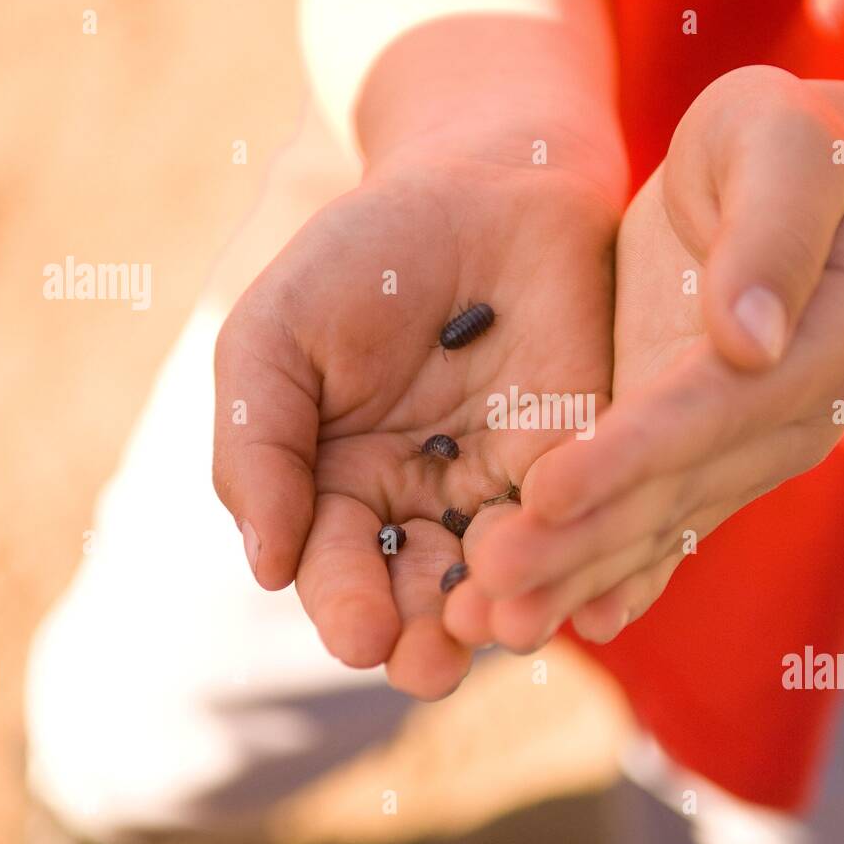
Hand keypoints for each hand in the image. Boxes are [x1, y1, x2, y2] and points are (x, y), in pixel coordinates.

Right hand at [213, 150, 616, 696]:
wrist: (485, 179)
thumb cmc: (365, 256)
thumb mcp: (275, 338)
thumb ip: (258, 447)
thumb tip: (264, 569)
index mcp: (342, 487)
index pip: (339, 569)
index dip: (347, 604)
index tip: (359, 634)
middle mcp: (426, 505)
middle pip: (423, 597)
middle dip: (424, 638)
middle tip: (428, 664)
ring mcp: (509, 487)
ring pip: (507, 578)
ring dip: (502, 614)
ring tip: (496, 632)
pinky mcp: (586, 458)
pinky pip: (583, 525)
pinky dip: (578, 562)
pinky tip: (577, 587)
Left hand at [447, 66, 843, 648]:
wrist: (790, 187)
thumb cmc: (781, 144)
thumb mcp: (782, 147)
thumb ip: (770, 232)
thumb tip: (747, 340)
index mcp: (817, 345)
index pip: (710, 408)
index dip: (631, 452)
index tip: (548, 489)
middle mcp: (788, 420)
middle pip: (675, 491)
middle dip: (581, 542)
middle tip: (491, 590)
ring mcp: (748, 450)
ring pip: (657, 524)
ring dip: (576, 575)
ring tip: (494, 625)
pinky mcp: (705, 456)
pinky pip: (659, 522)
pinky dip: (611, 569)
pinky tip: (563, 618)